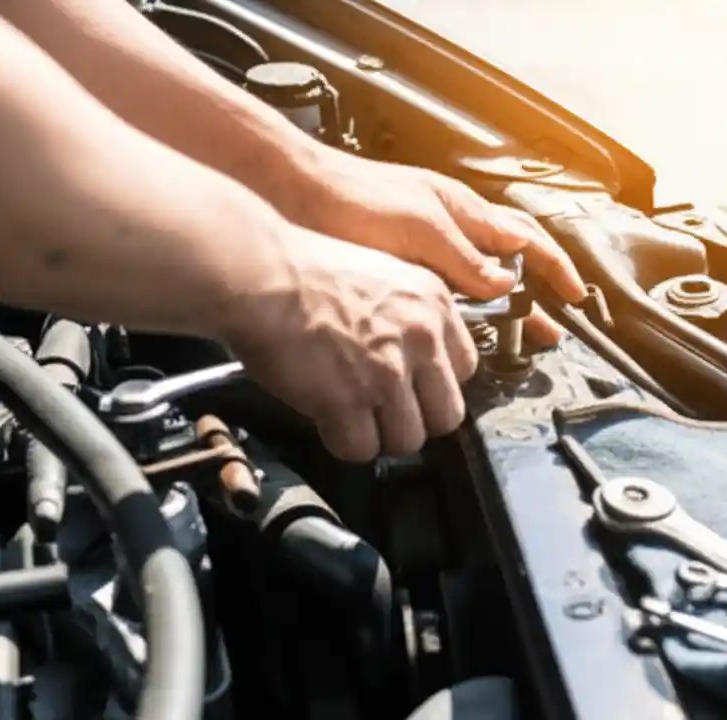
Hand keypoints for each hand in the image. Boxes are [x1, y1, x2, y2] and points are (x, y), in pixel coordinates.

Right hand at [219, 227, 475, 461]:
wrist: (260, 273)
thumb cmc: (309, 269)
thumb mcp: (386, 274)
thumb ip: (414, 317)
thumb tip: (422, 361)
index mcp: (435, 305)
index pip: (466, 369)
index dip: (434, 382)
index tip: (410, 382)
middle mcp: (421, 340)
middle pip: (447, 415)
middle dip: (416, 419)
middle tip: (383, 410)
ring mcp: (386, 374)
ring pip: (408, 440)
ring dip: (380, 435)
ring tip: (352, 415)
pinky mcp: (347, 402)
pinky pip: (361, 450)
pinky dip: (343, 443)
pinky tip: (327, 420)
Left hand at [284, 150, 586, 344]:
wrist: (296, 196)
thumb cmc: (355, 198)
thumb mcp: (420, 228)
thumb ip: (464, 257)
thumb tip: (504, 285)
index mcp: (466, 211)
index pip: (527, 239)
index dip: (556, 268)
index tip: (574, 298)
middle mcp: (453, 226)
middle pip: (510, 260)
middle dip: (535, 295)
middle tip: (549, 332)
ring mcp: (428, 243)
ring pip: (481, 276)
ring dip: (501, 306)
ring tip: (512, 338)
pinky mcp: (402, 261)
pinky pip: (449, 286)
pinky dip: (464, 308)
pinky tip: (459, 328)